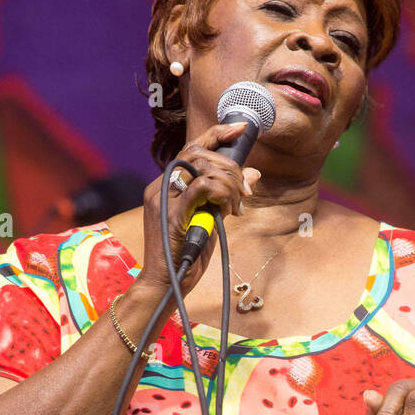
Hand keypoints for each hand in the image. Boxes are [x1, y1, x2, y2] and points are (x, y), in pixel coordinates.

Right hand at [135, 121, 260, 298]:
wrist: (166, 285)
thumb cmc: (187, 256)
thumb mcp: (212, 221)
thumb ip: (227, 196)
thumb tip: (253, 174)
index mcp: (167, 186)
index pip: (191, 147)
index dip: (217, 133)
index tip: (241, 129)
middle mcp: (161, 186)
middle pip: (198, 152)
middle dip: (230, 165)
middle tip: (245, 190)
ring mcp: (163, 198)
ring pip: (201, 165)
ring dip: (229, 181)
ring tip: (237, 205)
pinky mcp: (172, 213)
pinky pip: (202, 186)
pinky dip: (222, 192)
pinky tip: (229, 209)